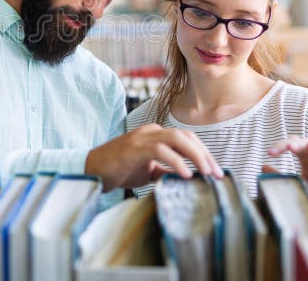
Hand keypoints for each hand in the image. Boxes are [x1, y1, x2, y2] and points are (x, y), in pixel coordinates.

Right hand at [85, 124, 223, 191]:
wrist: (91, 170)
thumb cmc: (117, 170)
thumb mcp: (146, 170)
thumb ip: (164, 170)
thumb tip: (184, 177)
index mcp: (154, 134)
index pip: (186, 138)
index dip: (203, 152)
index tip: (214, 170)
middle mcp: (150, 131)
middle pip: (186, 136)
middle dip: (205, 154)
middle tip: (216, 173)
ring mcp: (142, 137)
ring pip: (177, 139)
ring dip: (196, 155)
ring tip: (206, 173)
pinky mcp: (135, 148)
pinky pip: (161, 151)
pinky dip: (176, 162)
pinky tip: (186, 174)